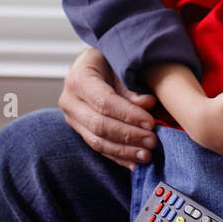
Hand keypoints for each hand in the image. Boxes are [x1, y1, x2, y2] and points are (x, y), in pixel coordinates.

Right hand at [58, 46, 157, 169]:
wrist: (93, 62)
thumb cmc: (109, 59)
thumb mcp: (120, 63)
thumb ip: (131, 84)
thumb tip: (147, 104)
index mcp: (78, 79)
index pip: (104, 103)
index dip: (129, 115)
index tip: (150, 122)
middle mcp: (69, 101)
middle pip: (99, 125)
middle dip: (128, 136)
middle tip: (153, 140)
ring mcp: (72, 118)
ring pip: (97, 142)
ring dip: (124, 151)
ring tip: (147, 155)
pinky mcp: (79, 130)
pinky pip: (98, 148)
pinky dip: (117, 157)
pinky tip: (134, 163)